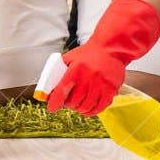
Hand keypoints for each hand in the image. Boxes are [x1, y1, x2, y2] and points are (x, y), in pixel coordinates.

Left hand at [41, 0, 159, 116]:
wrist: (111, 49)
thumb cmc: (88, 54)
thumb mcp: (70, 58)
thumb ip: (58, 73)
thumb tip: (47, 90)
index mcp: (76, 69)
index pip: (62, 90)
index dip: (55, 102)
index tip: (52, 108)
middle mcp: (89, 77)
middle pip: (74, 101)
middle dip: (68, 104)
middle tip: (68, 102)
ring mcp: (101, 84)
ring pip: (87, 107)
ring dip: (79, 109)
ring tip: (78, 105)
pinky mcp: (111, 89)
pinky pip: (100, 107)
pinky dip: (92, 111)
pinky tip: (88, 108)